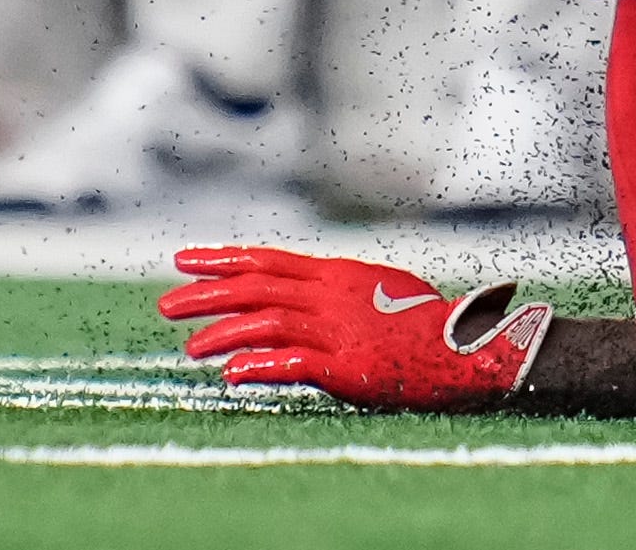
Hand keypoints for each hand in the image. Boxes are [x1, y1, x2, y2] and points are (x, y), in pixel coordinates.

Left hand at [161, 246, 549, 410]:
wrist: (469, 348)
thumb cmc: (428, 322)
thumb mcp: (379, 289)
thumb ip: (337, 287)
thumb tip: (299, 290)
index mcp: (336, 273)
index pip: (266, 260)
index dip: (222, 260)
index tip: (183, 261)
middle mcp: (332, 295)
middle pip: (255, 288)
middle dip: (206, 295)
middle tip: (166, 306)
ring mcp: (340, 329)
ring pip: (266, 323)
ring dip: (223, 335)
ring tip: (190, 349)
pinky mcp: (350, 366)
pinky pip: (295, 364)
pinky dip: (260, 367)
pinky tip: (233, 376)